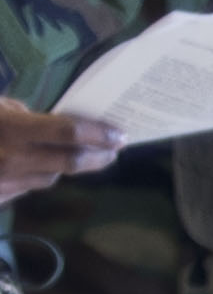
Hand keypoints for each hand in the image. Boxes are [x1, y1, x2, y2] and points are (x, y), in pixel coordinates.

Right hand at [0, 106, 122, 203]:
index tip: (119, 136)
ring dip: (67, 167)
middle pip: (70, 162)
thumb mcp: (0, 106)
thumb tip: (62, 127)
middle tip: (112, 151)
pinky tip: (39, 167)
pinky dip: (36, 176)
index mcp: (12, 129)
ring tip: (81, 157)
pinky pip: (26, 187)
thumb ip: (30, 117)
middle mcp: (12, 159)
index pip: (69, 133)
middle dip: (98, 157)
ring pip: (50, 178)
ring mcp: (4, 182)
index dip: (99, 134)